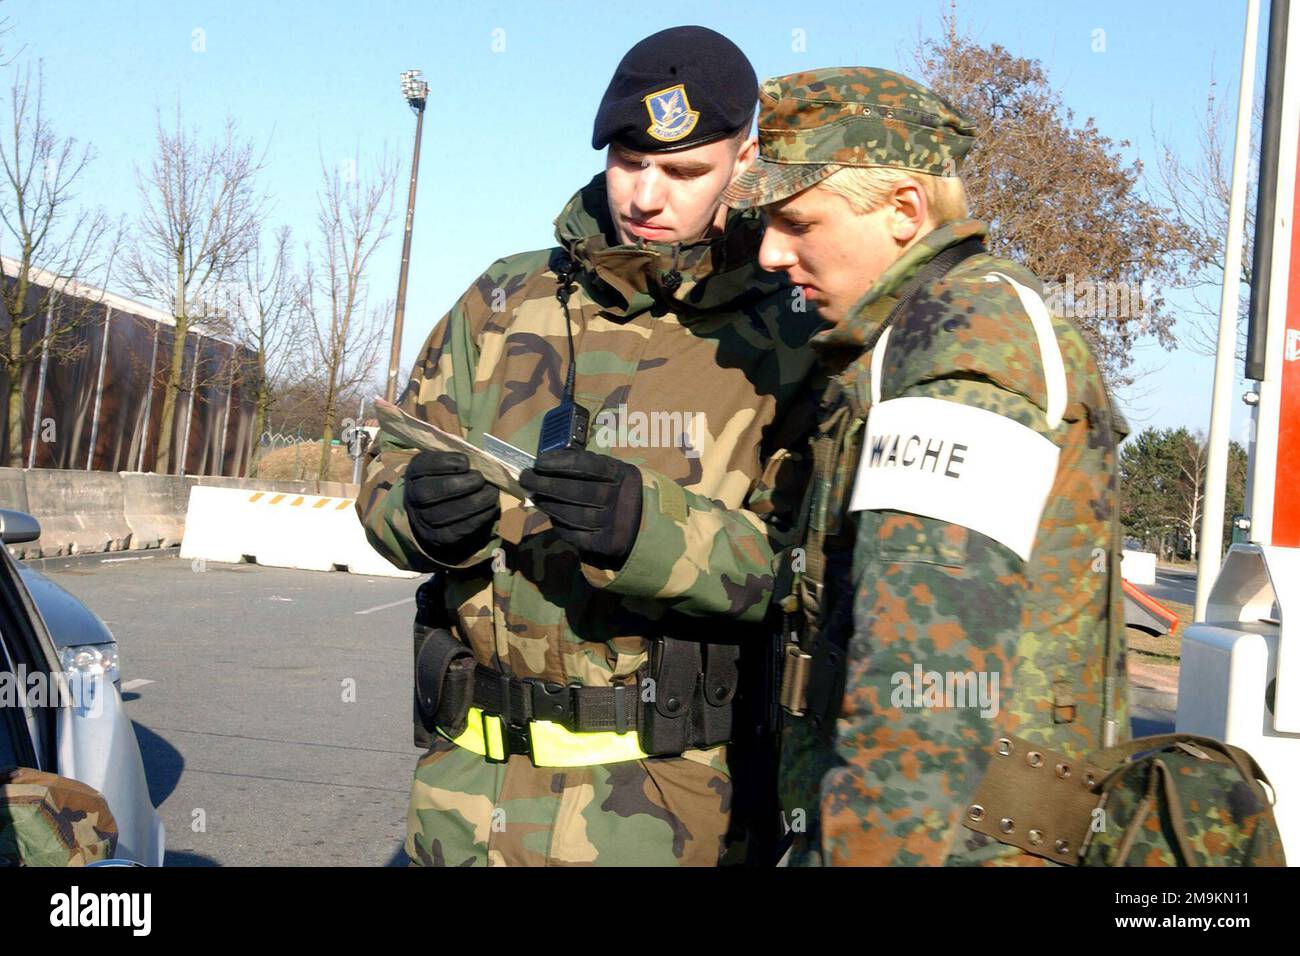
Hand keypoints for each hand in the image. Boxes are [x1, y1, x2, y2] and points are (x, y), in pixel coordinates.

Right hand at [403, 451, 499, 555]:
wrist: (437, 512)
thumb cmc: (448, 478)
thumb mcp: (447, 463)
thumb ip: (457, 456)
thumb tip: (477, 453)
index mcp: (414, 473)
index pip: (421, 466)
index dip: (443, 463)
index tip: (465, 462)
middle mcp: (413, 497)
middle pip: (428, 493)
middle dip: (458, 484)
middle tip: (479, 479)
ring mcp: (424, 520)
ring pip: (444, 514)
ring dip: (473, 502)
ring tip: (491, 493)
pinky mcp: (440, 537)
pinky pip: (458, 529)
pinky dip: (478, 517)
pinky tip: (490, 507)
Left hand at [519, 448, 642, 567]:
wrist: (644, 525)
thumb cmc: (618, 492)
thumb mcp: (612, 472)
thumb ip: (586, 466)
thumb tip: (546, 463)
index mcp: (622, 475)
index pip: (588, 466)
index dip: (560, 463)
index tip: (539, 462)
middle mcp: (620, 499)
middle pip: (577, 491)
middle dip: (545, 484)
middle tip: (526, 478)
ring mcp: (614, 524)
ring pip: (573, 515)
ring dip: (548, 505)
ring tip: (536, 497)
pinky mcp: (607, 544)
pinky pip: (575, 536)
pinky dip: (560, 526)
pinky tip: (552, 517)